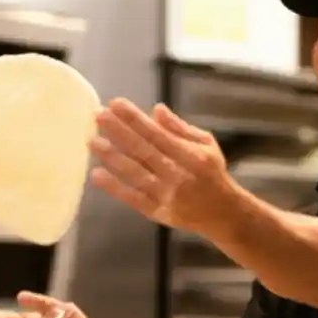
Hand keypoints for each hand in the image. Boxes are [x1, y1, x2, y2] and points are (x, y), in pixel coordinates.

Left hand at [90, 98, 238, 235]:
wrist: (224, 214)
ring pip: (136, 174)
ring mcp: (167, 196)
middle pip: (144, 151)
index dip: (135, 119)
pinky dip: (115, 187)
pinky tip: (97, 174)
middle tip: (98, 116)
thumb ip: (180, 128)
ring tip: (93, 141)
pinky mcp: (159, 213)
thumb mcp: (207, 145)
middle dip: (119, 132)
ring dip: (113, 157)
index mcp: (192, 156)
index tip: (116, 104)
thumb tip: (156, 109)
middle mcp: (179, 175)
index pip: (158, 134)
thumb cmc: (213, 174)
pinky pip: (133, 198)